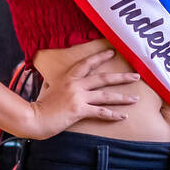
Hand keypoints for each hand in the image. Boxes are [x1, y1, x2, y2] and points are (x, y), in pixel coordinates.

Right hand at [23, 49, 141, 138]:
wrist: (33, 118)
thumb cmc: (40, 105)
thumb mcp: (49, 89)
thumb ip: (58, 85)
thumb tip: (60, 84)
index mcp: (68, 78)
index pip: (87, 63)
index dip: (100, 57)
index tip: (112, 52)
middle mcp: (75, 85)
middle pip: (103, 78)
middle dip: (122, 77)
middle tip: (136, 75)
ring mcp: (78, 97)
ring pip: (106, 95)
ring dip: (123, 97)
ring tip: (135, 98)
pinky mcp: (79, 110)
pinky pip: (100, 112)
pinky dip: (113, 114)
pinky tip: (123, 116)